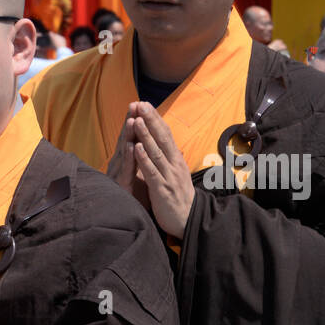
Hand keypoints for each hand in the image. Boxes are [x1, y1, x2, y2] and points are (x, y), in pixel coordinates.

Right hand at [106, 105, 150, 210]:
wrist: (126, 219)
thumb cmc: (134, 196)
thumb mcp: (139, 174)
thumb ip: (140, 159)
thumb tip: (146, 143)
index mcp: (127, 160)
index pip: (132, 137)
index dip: (137, 121)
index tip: (142, 104)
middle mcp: (120, 165)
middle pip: (126, 139)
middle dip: (131, 121)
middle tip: (135, 104)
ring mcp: (118, 175)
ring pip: (124, 152)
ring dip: (128, 136)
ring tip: (133, 120)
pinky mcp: (121, 187)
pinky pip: (126, 171)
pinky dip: (129, 158)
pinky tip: (132, 147)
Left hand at [129, 101, 195, 238]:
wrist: (189, 220)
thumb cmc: (179, 196)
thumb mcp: (176, 173)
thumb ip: (169, 158)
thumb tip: (164, 142)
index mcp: (176, 159)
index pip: (166, 134)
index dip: (155, 119)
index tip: (145, 104)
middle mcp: (174, 164)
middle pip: (162, 138)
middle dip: (150, 120)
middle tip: (141, 104)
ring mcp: (168, 176)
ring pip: (156, 152)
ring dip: (145, 135)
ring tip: (136, 120)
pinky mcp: (162, 189)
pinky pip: (152, 171)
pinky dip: (144, 158)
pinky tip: (137, 148)